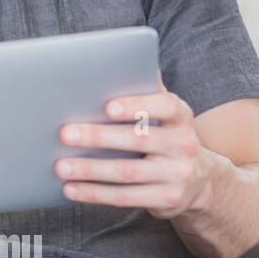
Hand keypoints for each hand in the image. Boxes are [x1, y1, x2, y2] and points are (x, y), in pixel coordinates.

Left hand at [55, 70, 213, 219]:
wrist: (199, 182)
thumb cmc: (166, 137)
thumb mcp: (165, 115)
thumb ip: (147, 90)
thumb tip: (125, 57)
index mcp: (181, 117)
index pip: (165, 106)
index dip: (137, 105)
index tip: (107, 106)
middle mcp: (184, 145)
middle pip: (139, 140)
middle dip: (99, 137)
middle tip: (64, 134)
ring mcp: (178, 175)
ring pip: (127, 173)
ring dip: (90, 170)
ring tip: (60, 166)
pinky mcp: (167, 200)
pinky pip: (125, 197)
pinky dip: (95, 194)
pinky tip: (70, 189)